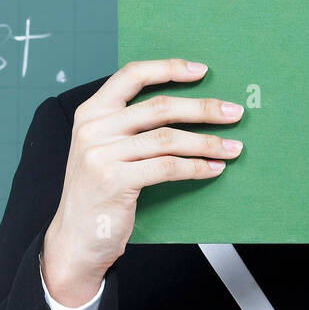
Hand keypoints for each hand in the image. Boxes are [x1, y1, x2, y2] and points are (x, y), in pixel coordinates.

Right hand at [41, 58, 243, 305]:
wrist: (74, 240)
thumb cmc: (97, 193)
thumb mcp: (102, 148)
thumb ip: (128, 125)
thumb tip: (185, 109)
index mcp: (91, 111)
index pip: (133, 75)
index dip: (168, 69)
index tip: (201, 71)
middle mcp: (94, 127)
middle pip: (159, 106)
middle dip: (203, 108)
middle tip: (233, 112)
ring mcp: (102, 153)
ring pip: (168, 138)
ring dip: (206, 142)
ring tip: (232, 147)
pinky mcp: (115, 180)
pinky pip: (167, 167)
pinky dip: (196, 167)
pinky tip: (213, 168)